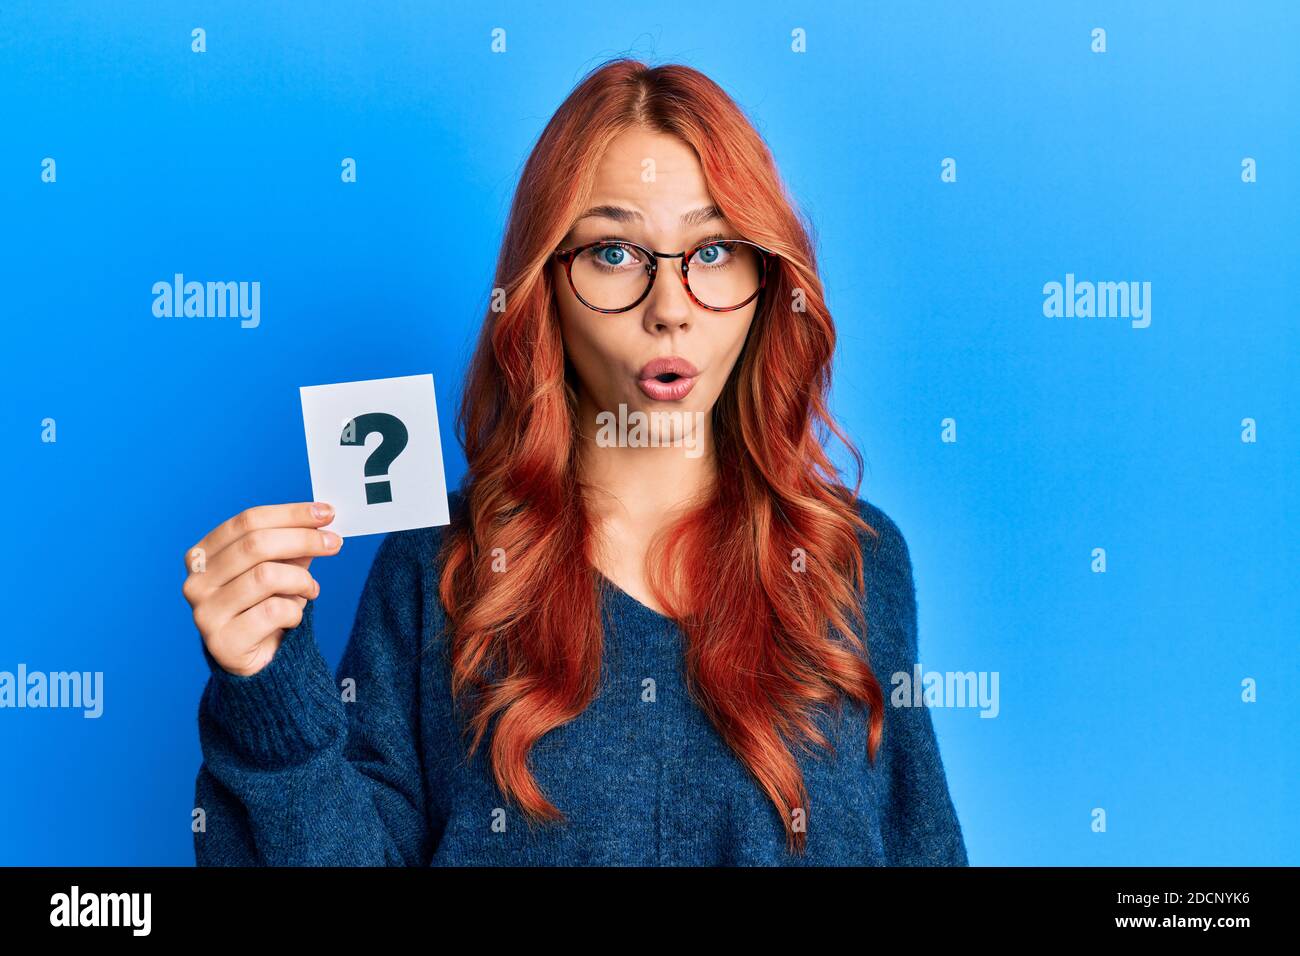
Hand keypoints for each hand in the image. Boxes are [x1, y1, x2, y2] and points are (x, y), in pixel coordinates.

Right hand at [182, 502, 342, 676]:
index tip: (327, 513)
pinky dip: (295, 611)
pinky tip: (294, 617)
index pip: (248, 521)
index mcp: (202, 554)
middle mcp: (196, 581)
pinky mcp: (222, 642)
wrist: (256, 662)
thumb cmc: (266, 605)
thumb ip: (293, 544)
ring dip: (301, 581)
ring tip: (310, 590)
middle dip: (304, 539)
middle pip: (256, 545)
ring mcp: (204, 613)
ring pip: (266, 576)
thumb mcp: (280, 568)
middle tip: (335, 543)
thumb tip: (322, 516)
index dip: (291, 513)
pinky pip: (273, 612)